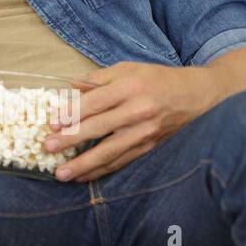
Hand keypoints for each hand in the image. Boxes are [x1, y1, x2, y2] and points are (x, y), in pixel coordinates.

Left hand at [44, 61, 220, 181]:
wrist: (197, 96)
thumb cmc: (158, 80)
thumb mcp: (129, 69)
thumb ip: (98, 78)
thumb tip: (69, 86)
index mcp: (131, 86)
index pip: (96, 102)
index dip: (72, 113)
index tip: (53, 123)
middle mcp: (138, 111)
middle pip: (100, 128)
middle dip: (71, 139)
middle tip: (48, 148)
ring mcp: (145, 132)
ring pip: (110, 151)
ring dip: (84, 164)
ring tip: (61, 174)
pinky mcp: (149, 147)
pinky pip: (121, 161)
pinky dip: (101, 170)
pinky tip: (83, 176)